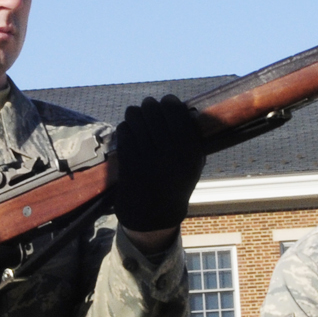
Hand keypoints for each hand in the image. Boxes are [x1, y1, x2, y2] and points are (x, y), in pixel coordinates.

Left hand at [111, 96, 205, 235]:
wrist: (154, 215)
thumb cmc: (176, 184)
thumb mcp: (193, 163)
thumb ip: (190, 137)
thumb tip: (179, 107)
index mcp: (190, 150)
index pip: (176, 111)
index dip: (169, 102)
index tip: (167, 103)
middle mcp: (170, 152)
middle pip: (153, 110)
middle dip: (149, 106)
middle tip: (149, 108)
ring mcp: (147, 157)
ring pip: (135, 116)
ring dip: (135, 113)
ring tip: (137, 117)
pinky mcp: (129, 161)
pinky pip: (124, 130)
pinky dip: (126, 127)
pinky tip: (130, 132)